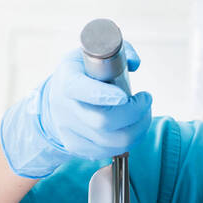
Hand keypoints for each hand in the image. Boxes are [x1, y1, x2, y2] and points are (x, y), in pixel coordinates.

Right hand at [0, 46, 152, 177]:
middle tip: (145, 100)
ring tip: (144, 113)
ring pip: (113, 142)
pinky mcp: (79, 148)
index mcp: (68, 81)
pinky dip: (130, 140)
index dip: (104, 96)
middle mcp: (67, 109)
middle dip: (135, 112)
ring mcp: (71, 132)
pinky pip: (111, 151)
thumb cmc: (79, 74)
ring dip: (138, 128)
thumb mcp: (91, 53)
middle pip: (104, 121)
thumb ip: (117, 51)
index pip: (82, 91)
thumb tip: (135, 63)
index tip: (125, 95)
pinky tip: (133, 127)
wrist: (56, 101)